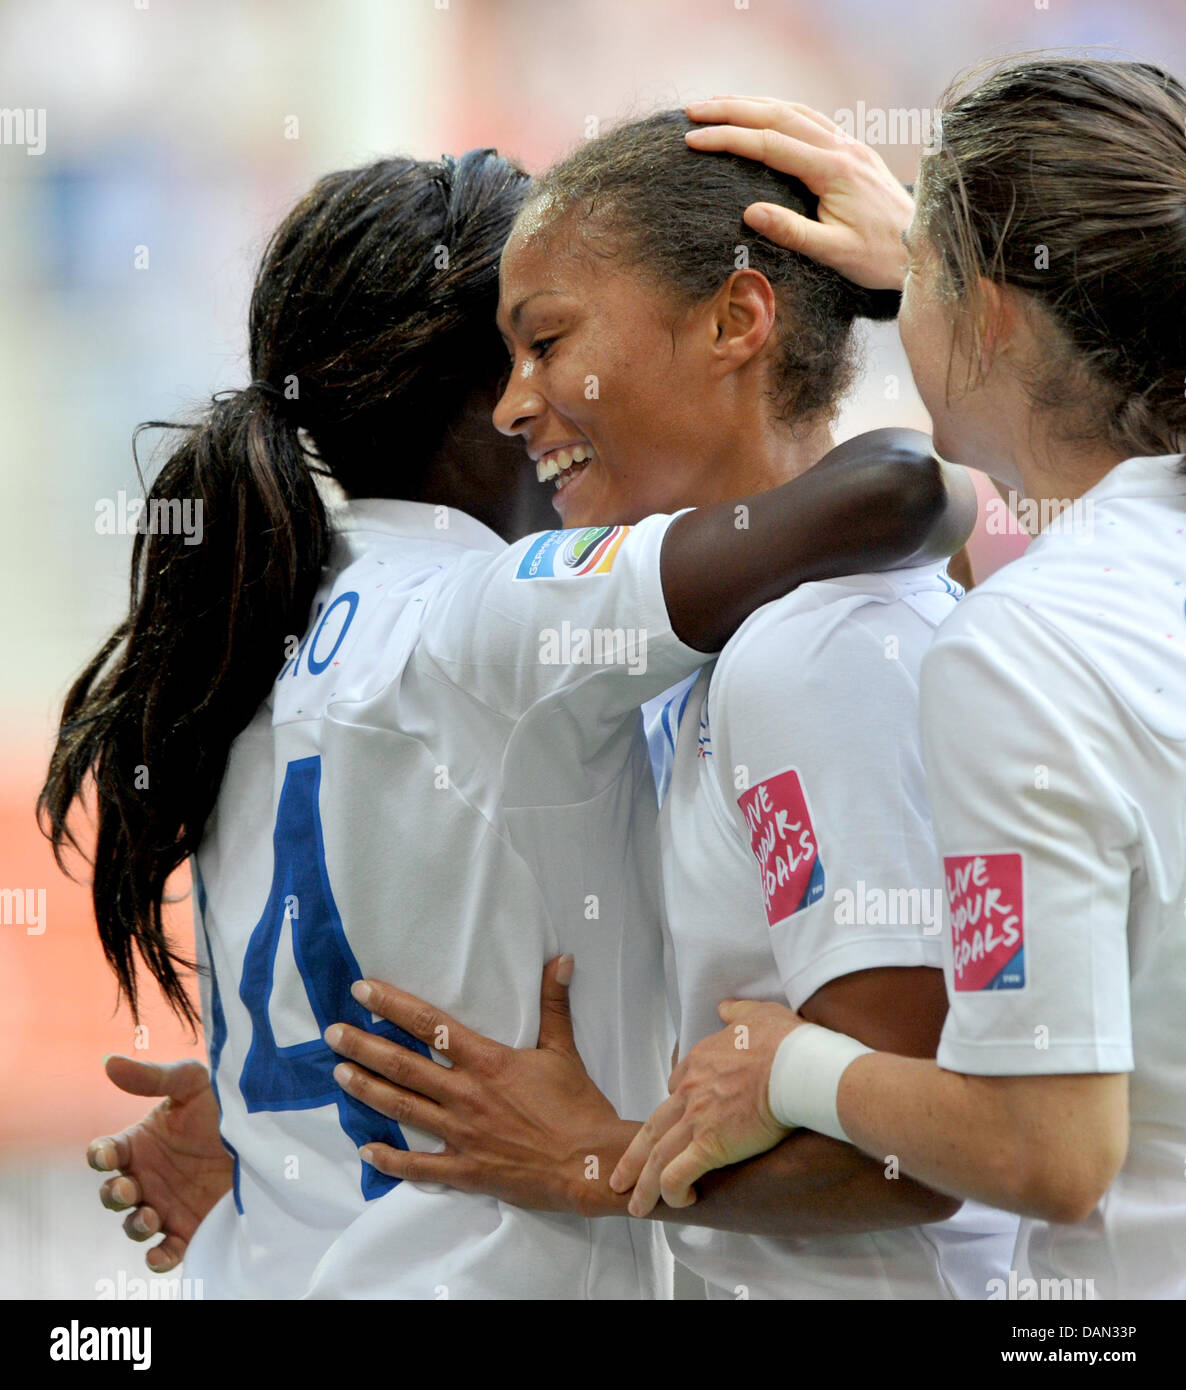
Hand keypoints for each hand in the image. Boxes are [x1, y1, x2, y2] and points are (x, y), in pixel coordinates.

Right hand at [87, 1057, 232, 1271]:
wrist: (269, 1130)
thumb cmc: (225, 1101)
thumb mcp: (192, 1083)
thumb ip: (152, 1077)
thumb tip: (108, 1062)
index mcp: (141, 1143)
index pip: (106, 1154)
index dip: (101, 1155)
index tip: (108, 1153)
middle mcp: (148, 1177)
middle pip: (113, 1195)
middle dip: (113, 1195)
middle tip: (127, 1188)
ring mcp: (167, 1204)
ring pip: (135, 1225)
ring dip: (135, 1225)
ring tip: (150, 1217)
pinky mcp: (190, 1227)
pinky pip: (166, 1251)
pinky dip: (157, 1258)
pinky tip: (160, 1254)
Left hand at [326, 957, 630, 1215]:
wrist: (588, 1163)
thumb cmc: (576, 1105)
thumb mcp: (563, 1049)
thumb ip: (553, 1004)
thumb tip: (560, 959)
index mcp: (486, 1061)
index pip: (429, 1026)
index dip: (393, 1006)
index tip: (362, 991)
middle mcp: (465, 1095)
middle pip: (403, 1065)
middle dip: (363, 1047)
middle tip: (332, 1034)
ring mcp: (461, 1134)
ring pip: (402, 1108)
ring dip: (367, 1090)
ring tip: (339, 1075)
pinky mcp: (465, 1169)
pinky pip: (419, 1166)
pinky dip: (390, 1160)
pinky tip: (366, 1151)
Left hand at [610, 998, 805, 1215]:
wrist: (796, 1066)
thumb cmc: (784, 1042)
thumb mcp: (757, 1014)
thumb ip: (737, 1013)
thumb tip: (725, 1008)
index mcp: (700, 1062)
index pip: (675, 1088)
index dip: (673, 1109)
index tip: (672, 1125)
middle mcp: (690, 1090)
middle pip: (652, 1127)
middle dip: (634, 1157)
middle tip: (620, 1177)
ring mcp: (697, 1118)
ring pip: (658, 1155)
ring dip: (644, 1184)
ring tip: (636, 1205)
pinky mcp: (711, 1145)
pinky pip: (679, 1173)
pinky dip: (672, 1190)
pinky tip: (677, 1202)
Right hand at [685, 96, 914, 289]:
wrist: (921, 250)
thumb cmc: (879, 257)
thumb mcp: (834, 254)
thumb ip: (792, 232)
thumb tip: (750, 212)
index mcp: (834, 170)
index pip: (771, 144)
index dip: (729, 139)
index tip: (695, 138)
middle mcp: (842, 148)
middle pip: (778, 116)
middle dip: (732, 111)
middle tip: (693, 111)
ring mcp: (848, 145)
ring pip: (794, 111)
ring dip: (753, 104)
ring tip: (718, 105)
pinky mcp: (852, 150)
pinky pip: (810, 119)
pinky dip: (779, 111)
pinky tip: (761, 113)